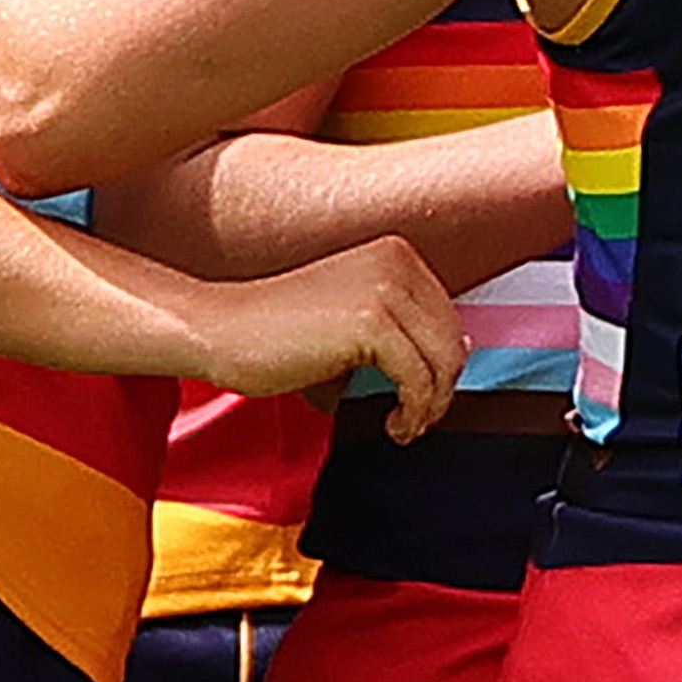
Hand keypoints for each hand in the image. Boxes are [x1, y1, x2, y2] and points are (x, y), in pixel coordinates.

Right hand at [188, 237, 464, 437]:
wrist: (221, 330)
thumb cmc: (279, 332)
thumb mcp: (353, 317)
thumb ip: (402, 326)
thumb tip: (460, 350)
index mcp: (395, 254)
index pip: (448, 317)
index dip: (441, 364)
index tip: (422, 396)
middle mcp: (396, 263)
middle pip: (452, 340)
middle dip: (440, 389)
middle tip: (414, 419)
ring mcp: (385, 288)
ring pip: (443, 362)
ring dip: (430, 406)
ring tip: (403, 427)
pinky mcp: (372, 323)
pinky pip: (419, 379)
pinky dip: (414, 412)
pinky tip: (393, 425)